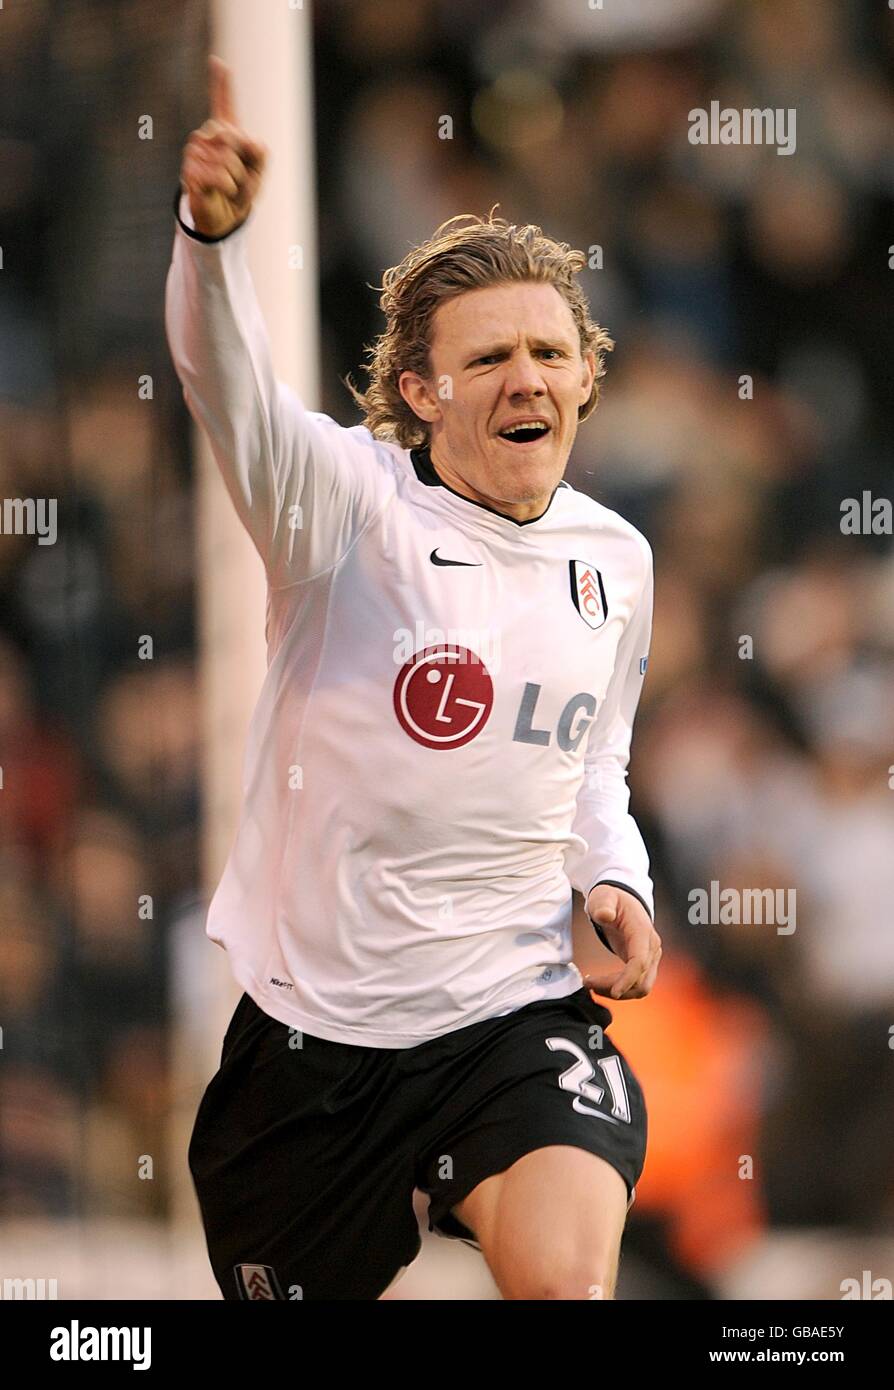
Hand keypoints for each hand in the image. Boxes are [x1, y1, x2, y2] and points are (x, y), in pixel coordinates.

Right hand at [180, 55, 267, 237]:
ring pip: (227, 159)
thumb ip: (259, 152)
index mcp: (225, 132)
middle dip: (244, 161)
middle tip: (238, 176)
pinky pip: (219, 175)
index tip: (217, 62)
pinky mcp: (189, 171)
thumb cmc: (241, 192)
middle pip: (232, 137)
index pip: (223, 104)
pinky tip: (219, 192)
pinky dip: (228, 187)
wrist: (225, 218)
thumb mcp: (259, 171)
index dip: (221, 83)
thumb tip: (244, 140)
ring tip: (228, 186)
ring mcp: (195, 152)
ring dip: (236, 178)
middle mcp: (207, 137)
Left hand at [582, 885, 661, 1000]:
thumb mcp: (604, 897)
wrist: (624, 900)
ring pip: (640, 988)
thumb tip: (605, 915)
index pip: (640, 961)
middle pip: (641, 981)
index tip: (613, 992)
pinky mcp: (644, 965)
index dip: (628, 979)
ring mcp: (650, 958)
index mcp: (643, 932)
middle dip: (615, 988)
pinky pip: (636, 985)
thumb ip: (603, 905)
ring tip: (591, 985)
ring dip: (617, 992)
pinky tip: (600, 984)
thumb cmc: (612, 898)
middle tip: (588, 983)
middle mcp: (651, 948)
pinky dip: (620, 989)